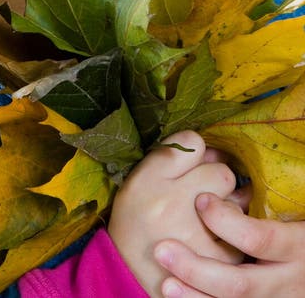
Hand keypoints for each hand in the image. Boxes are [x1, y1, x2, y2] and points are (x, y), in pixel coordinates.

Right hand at [108, 131, 243, 295]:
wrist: (128, 274)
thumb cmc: (137, 220)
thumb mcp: (140, 179)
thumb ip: (171, 156)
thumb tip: (213, 151)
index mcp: (149, 178)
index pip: (194, 143)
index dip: (198, 155)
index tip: (191, 170)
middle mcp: (171, 202)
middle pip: (222, 173)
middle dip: (218, 182)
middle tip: (202, 198)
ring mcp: (194, 234)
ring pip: (236, 204)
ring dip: (229, 211)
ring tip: (206, 223)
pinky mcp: (214, 262)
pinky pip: (240, 237)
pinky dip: (231, 240)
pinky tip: (212, 243)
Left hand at [155, 192, 304, 296]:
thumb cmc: (300, 231)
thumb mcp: (294, 215)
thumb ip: (266, 203)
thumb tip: (222, 169)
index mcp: (297, 246)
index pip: (259, 239)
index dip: (226, 222)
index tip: (200, 201)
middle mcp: (288, 282)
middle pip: (239, 284)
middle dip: (197, 269)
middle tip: (163, 250)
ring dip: (195, 295)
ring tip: (167, 284)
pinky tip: (180, 296)